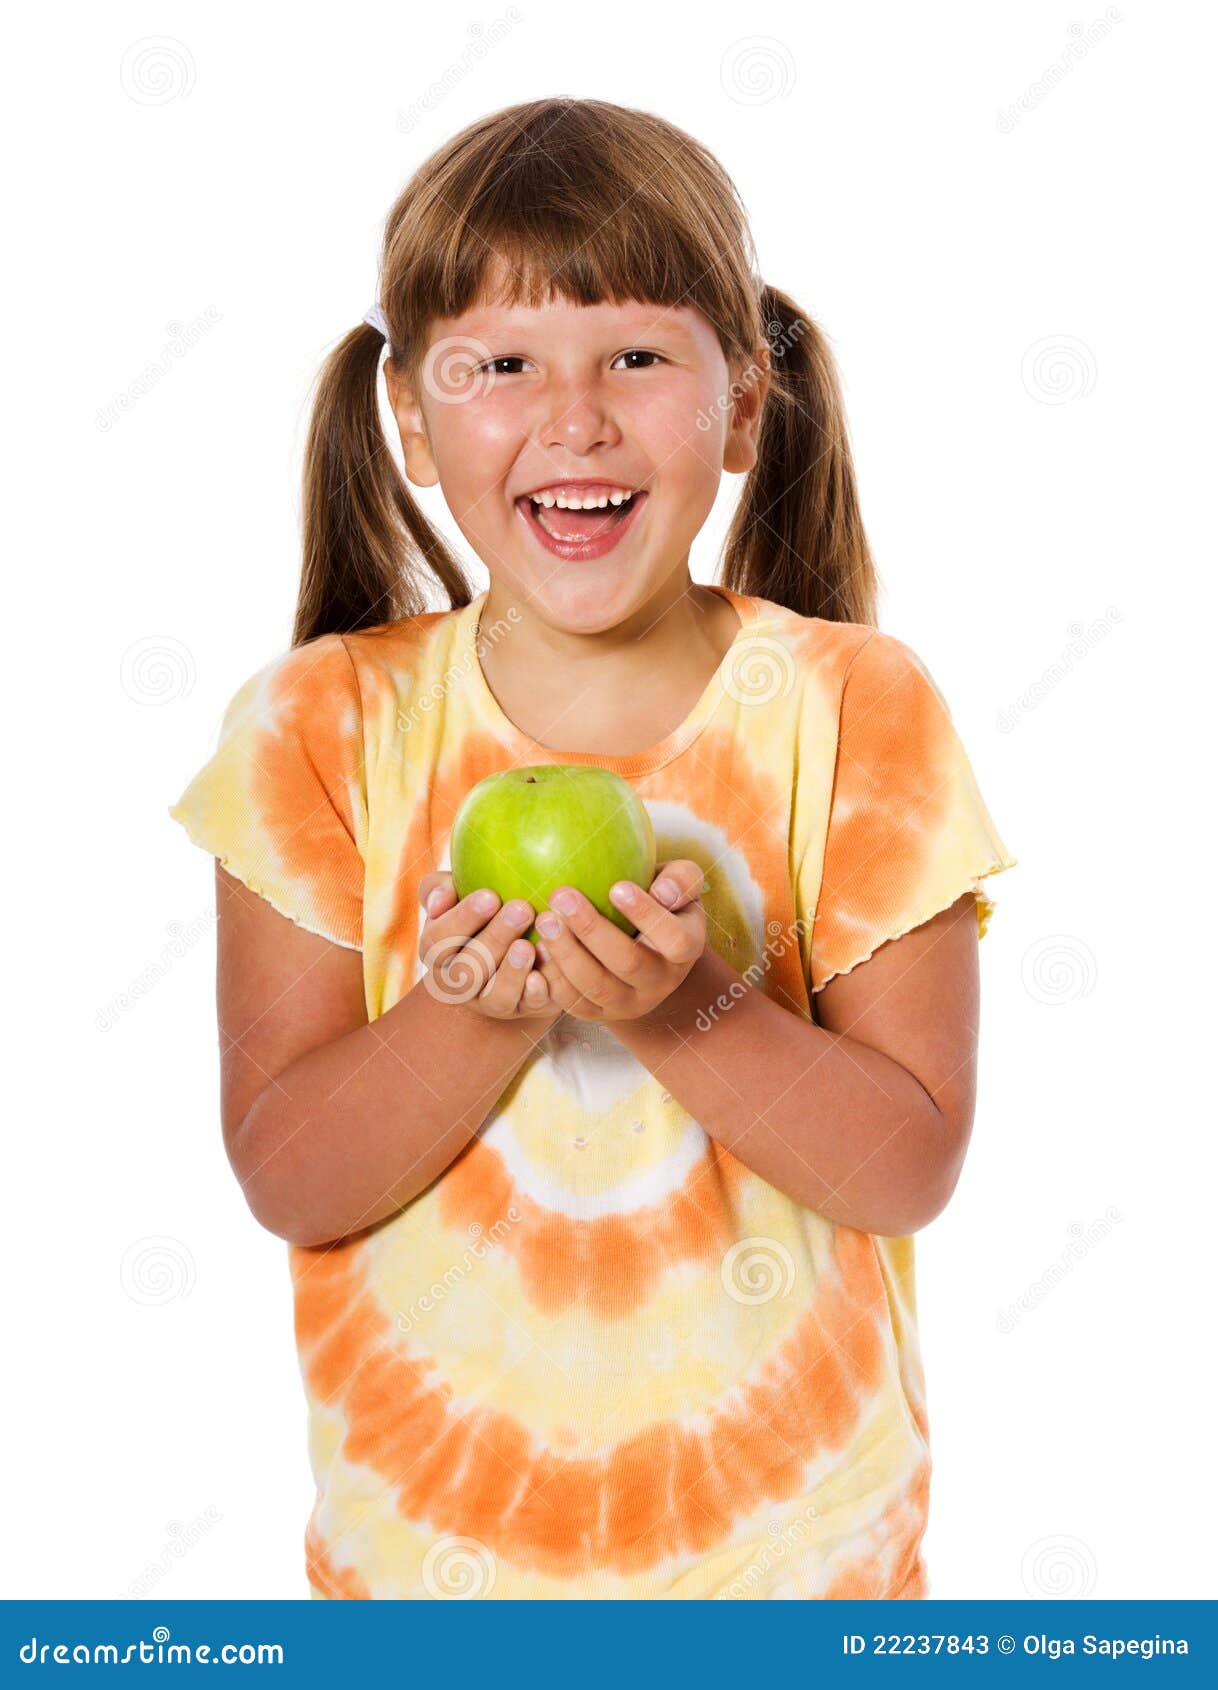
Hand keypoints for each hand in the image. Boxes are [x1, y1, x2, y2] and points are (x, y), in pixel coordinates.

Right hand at [415, 871, 556, 1021]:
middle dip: (495, 938)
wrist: (513, 947)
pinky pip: (528, 1006)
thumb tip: (438, 902)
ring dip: (512, 970)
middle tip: (521, 909)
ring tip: (529, 944)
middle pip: (468, 970)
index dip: (462, 919)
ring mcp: (489, 1002)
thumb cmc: (479, 912)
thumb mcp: (455, 895)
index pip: (438, 940)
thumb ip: (439, 889)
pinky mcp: (522, 1010)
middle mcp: (458, 984)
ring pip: (496, 996)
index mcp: (437, 953)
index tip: (489, 895)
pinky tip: (544, 974)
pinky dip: (536, 992)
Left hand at [530, 859, 706, 1023]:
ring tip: (544, 920)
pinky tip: (536, 948)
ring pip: (597, 986)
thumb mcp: (678, 884)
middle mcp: (661, 982)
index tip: (616, 887)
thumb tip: (664, 891)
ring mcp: (630, 1003)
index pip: (674, 939)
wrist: (639, 943)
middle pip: (628, 963)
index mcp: (686, 949)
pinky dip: (553, 979)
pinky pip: (574, 1003)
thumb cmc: (657, 901)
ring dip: (567, 953)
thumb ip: (681, 879)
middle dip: (592, 930)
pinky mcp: (600, 1014)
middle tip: (561, 896)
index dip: (647, 916)